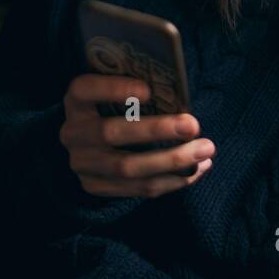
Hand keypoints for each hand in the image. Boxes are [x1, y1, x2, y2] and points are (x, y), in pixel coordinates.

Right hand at [60, 73, 214, 198]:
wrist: (86, 144)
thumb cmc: (111, 108)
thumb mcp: (112, 92)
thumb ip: (134, 90)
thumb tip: (178, 91)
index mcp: (75, 102)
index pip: (85, 90)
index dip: (113, 89)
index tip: (149, 90)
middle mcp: (73, 133)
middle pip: (111, 133)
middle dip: (156, 130)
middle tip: (193, 125)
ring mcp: (82, 164)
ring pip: (127, 168)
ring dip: (171, 161)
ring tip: (205, 151)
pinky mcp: (95, 187)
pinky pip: (136, 189)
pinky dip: (170, 181)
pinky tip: (196, 170)